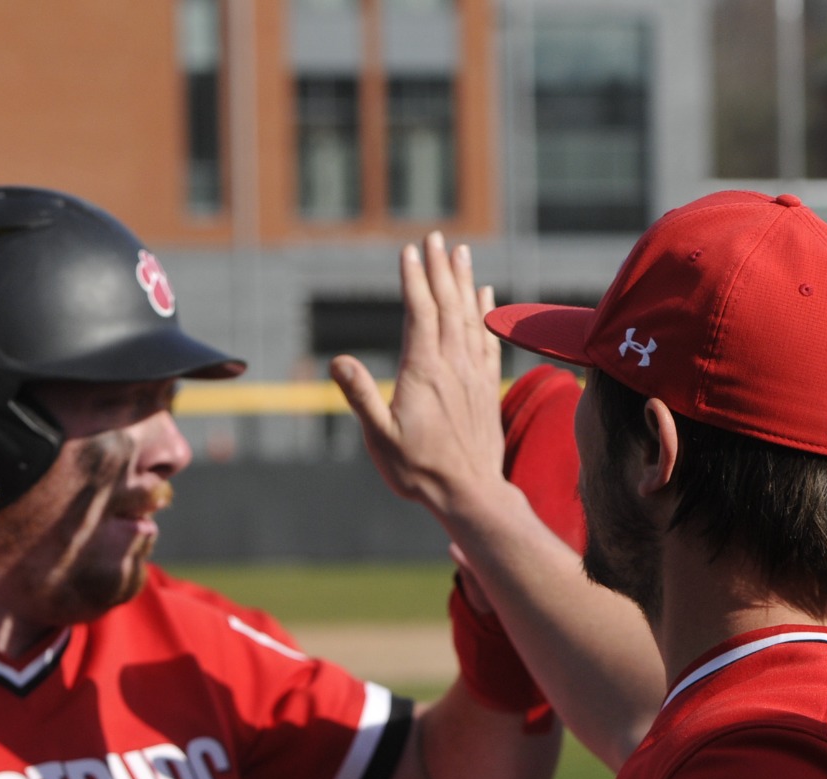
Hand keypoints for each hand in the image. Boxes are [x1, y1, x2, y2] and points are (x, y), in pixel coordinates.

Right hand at [331, 233, 508, 521]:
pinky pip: (488, 339)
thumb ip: (360, 398)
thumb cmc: (419, 471)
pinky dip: (487, 312)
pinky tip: (486, 295)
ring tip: (460, 252)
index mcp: (424, 373)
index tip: (409, 251)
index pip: (420, 314)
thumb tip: (337, 361)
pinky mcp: (486, 387)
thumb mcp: (380, 438)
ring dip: (464, 282)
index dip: (414, 280)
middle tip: (435, 236)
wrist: (470, 494)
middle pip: (448, 305)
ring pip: (471, 316)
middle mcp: (453, 366)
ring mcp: (473, 375)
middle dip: (440, 268)